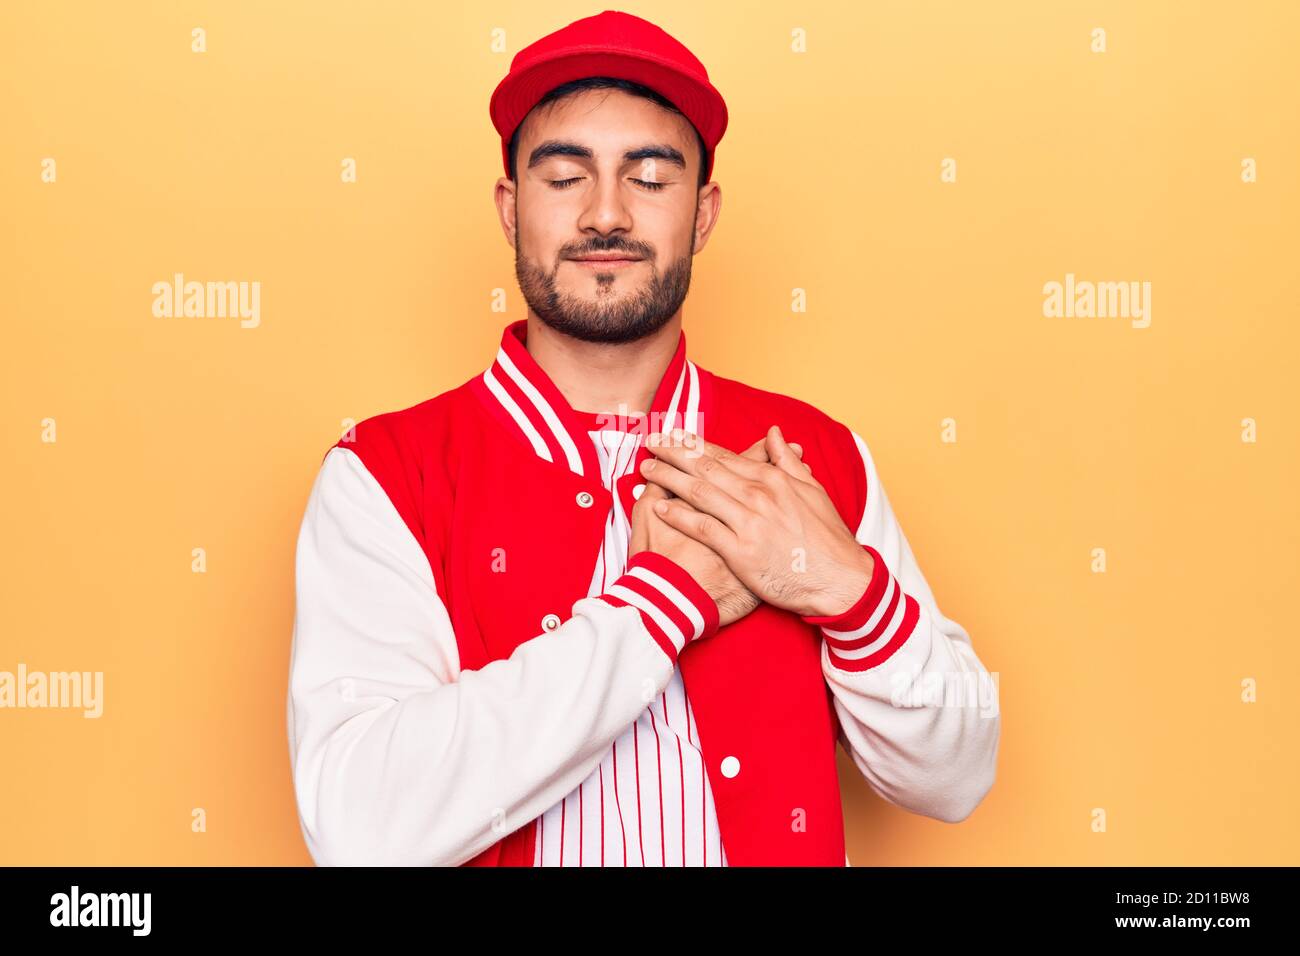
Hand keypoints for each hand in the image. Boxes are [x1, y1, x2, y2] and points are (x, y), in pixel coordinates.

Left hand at [640, 425, 872, 617]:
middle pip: (705, 467)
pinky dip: (679, 515)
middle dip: (673, 452)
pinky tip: (659, 506)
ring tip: (646, 467)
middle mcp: (758, 495)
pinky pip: (702, 527)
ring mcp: (748, 522)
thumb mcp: (813, 491)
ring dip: (668, 477)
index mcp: (772, 479)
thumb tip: (775, 434)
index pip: (725, 455)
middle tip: (650, 441)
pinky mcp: (741, 551)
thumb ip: (788, 462)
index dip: (695, 443)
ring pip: (699, 492)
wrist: (840, 579)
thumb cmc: (828, 539)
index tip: (673, 434)